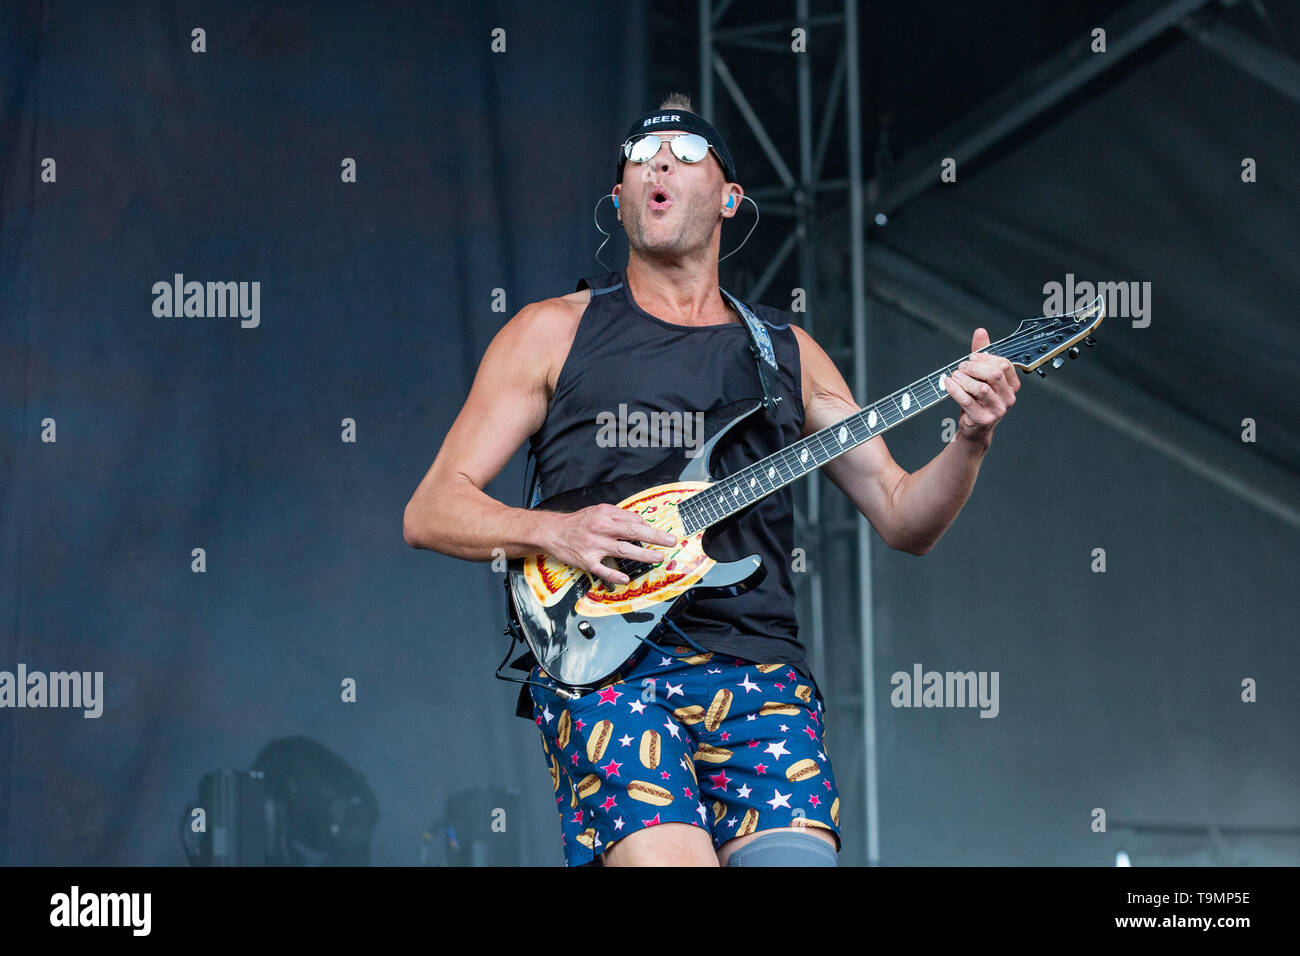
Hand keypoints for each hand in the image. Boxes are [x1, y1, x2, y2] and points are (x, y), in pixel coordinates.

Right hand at [546, 504, 679, 585]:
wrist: (553, 531)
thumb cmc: (578, 521)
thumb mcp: (599, 510)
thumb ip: (619, 515)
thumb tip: (640, 521)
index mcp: (606, 516)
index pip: (633, 521)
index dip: (650, 528)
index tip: (663, 535)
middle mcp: (601, 529)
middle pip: (632, 533)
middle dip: (654, 538)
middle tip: (670, 542)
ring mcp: (594, 546)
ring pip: (622, 551)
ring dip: (643, 554)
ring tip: (658, 557)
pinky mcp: (587, 561)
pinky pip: (602, 569)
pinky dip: (614, 575)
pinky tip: (625, 578)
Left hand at [943, 328, 1018, 445]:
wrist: (975, 428)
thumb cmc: (978, 399)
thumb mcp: (981, 374)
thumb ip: (982, 353)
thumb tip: (981, 331)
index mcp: (1012, 384)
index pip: (1004, 364)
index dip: (986, 358)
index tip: (972, 358)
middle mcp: (1009, 397)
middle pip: (994, 375)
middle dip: (974, 367)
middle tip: (961, 367)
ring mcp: (998, 410)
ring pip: (981, 389)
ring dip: (964, 379)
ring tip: (954, 375)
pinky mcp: (983, 419)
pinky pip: (968, 402)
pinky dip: (955, 390)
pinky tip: (947, 383)